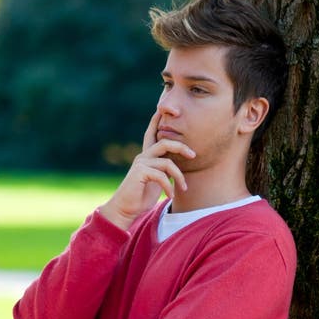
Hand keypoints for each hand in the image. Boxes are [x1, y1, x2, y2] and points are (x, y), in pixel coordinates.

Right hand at [99, 111, 195, 230]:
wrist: (124, 210)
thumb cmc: (140, 197)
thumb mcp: (155, 182)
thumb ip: (163, 171)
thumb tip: (176, 168)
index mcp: (146, 156)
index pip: (152, 134)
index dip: (157, 121)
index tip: (162, 108)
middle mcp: (143, 157)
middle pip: (165, 142)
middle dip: (181, 146)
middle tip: (193, 155)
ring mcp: (141, 164)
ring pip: (167, 162)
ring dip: (179, 176)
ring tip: (183, 188)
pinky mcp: (140, 173)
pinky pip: (161, 176)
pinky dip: (169, 187)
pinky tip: (170, 195)